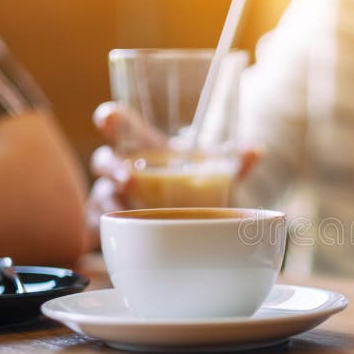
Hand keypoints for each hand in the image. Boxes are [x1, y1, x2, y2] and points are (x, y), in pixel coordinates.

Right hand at [84, 102, 259, 248]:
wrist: (188, 215)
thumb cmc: (192, 183)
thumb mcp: (214, 171)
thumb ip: (234, 161)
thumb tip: (255, 151)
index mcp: (144, 147)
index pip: (121, 124)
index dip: (112, 118)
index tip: (109, 117)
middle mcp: (123, 168)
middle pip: (104, 161)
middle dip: (111, 167)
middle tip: (126, 179)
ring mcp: (113, 195)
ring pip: (99, 195)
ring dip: (107, 201)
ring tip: (122, 207)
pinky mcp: (111, 224)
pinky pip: (97, 226)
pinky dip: (102, 230)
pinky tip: (110, 235)